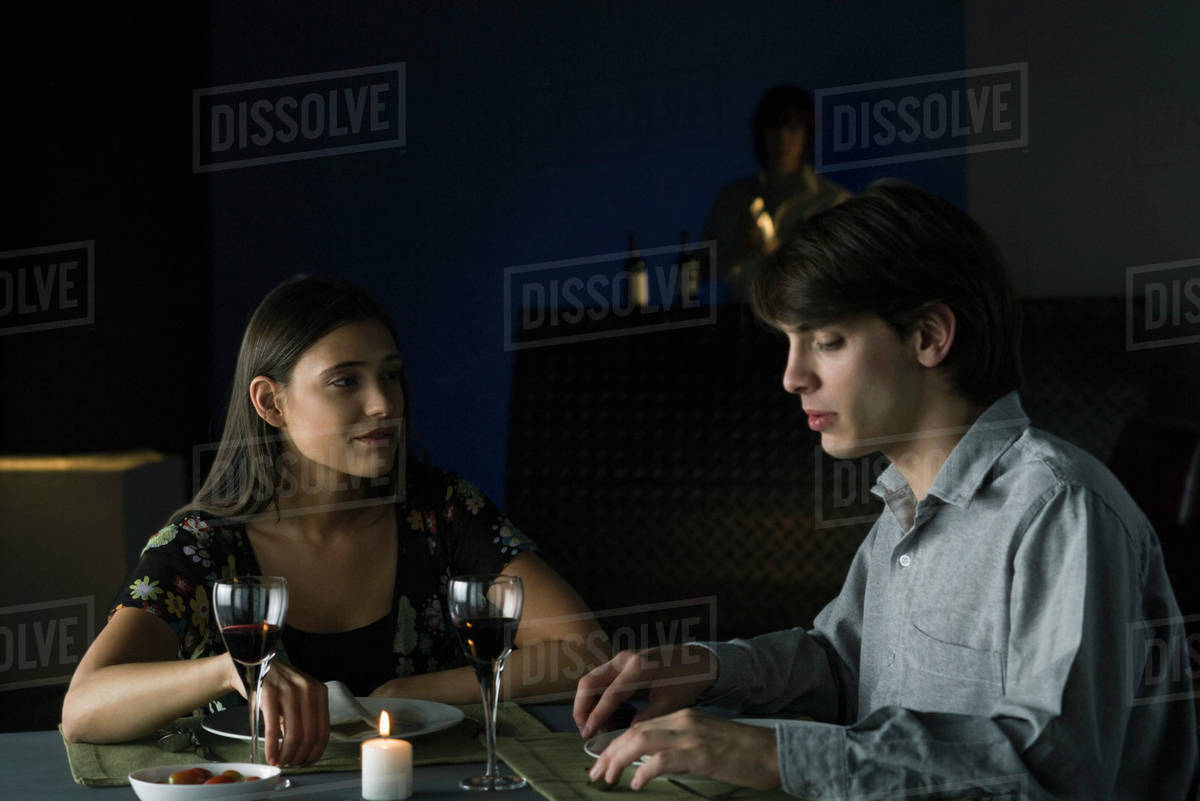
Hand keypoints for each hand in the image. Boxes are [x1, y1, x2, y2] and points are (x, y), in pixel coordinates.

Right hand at [228, 656, 328, 765]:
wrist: (251, 666)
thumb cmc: (276, 686)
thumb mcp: (298, 699)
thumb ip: (305, 719)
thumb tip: (307, 751)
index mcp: (319, 691)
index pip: (323, 730)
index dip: (315, 751)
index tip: (306, 762)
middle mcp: (308, 689)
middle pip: (310, 735)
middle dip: (300, 756)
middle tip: (290, 764)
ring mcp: (289, 690)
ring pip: (295, 734)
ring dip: (287, 754)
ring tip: (280, 761)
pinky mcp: (269, 693)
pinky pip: (274, 728)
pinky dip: (272, 747)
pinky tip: (270, 755)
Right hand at [573, 646, 717, 739]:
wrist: (698, 660)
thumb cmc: (689, 679)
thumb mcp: (672, 702)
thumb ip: (648, 717)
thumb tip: (627, 735)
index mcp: (639, 667)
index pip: (609, 694)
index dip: (596, 716)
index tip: (588, 734)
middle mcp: (624, 660)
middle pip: (588, 682)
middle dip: (581, 709)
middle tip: (586, 732)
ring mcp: (621, 660)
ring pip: (591, 681)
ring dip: (587, 705)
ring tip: (598, 729)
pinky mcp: (621, 665)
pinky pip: (600, 682)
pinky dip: (597, 700)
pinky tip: (608, 719)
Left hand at [587, 709, 780, 790]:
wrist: (774, 751)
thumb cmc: (743, 752)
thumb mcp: (706, 743)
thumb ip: (680, 748)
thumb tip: (653, 764)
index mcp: (683, 717)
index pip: (639, 727)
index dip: (617, 746)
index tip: (603, 763)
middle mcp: (683, 721)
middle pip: (634, 733)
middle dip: (610, 753)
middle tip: (596, 774)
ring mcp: (691, 736)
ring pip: (642, 741)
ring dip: (619, 760)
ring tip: (608, 778)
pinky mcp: (701, 754)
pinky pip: (663, 760)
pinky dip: (645, 771)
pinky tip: (637, 784)